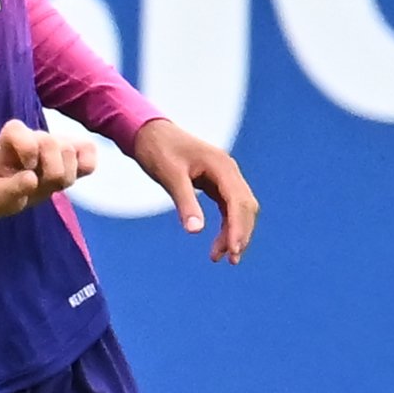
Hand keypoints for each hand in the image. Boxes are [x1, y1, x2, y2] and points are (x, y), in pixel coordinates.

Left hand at [0, 118, 91, 217]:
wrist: (13, 192)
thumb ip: (6, 192)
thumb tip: (32, 179)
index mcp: (8, 138)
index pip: (16, 129)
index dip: (27, 149)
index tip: (27, 169)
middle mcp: (33, 134)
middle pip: (52, 143)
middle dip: (50, 172)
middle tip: (40, 188)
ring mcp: (55, 141)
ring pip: (70, 150)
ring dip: (64, 176)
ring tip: (50, 185)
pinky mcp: (74, 149)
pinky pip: (89, 150)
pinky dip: (85, 166)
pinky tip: (72, 177)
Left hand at [129, 117, 258, 261]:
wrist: (148, 132)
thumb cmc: (157, 150)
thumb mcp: (169, 177)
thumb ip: (185, 203)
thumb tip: (196, 231)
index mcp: (221, 166)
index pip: (238, 201)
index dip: (238, 228)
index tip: (232, 250)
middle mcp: (228, 170)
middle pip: (245, 207)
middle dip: (240, 234)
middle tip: (228, 260)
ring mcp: (224, 176)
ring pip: (239, 208)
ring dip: (234, 232)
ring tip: (220, 257)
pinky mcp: (216, 182)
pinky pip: (228, 206)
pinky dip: (226, 225)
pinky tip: (219, 242)